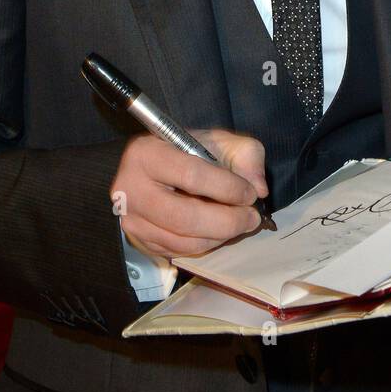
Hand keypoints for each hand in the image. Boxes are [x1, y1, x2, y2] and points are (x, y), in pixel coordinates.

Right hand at [111, 128, 266, 258]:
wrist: (146, 168)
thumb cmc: (183, 151)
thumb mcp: (215, 139)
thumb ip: (245, 154)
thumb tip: (258, 188)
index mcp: (148, 155)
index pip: (191, 175)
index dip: (227, 188)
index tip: (250, 194)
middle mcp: (132, 190)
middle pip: (185, 218)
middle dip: (227, 221)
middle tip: (251, 218)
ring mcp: (132, 220)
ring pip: (183, 241)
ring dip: (219, 237)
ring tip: (239, 224)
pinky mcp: (140, 241)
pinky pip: (178, 252)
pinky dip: (205, 245)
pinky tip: (219, 232)